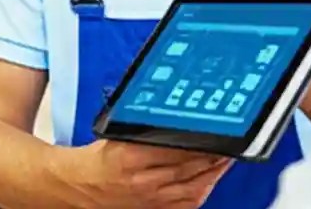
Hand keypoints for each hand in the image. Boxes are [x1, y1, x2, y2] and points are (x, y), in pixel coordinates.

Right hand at [56, 139, 232, 208]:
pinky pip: (188, 203)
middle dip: (213, 153)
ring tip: (226, 157)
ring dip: (214, 171)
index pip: (175, 145)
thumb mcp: (117, 133)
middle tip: (229, 139)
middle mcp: (143, 179)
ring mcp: (151, 198)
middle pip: (189, 166)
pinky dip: (204, 190)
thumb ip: (144, 125)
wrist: (81, 186)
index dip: (200, 137)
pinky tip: (211, 178)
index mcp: (130, 155)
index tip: (216, 126)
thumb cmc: (99, 158)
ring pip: (194, 185)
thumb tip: (174, 111)